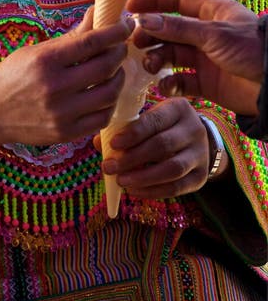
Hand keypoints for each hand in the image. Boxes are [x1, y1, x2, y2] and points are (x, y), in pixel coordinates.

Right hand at [0, 13, 133, 172]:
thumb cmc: (13, 75)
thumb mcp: (37, 51)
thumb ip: (71, 37)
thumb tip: (97, 13)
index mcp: (45, 60)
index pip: (91, 42)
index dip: (115, 32)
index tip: (126, 24)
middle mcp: (54, 87)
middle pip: (105, 67)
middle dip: (120, 52)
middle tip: (122, 46)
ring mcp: (61, 113)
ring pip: (109, 94)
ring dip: (118, 78)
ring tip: (115, 69)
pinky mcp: (66, 133)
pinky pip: (102, 118)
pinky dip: (109, 103)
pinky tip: (106, 93)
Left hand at [99, 98, 218, 198]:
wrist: (197, 141)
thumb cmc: (163, 126)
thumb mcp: (149, 119)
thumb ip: (125, 128)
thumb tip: (100, 143)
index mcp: (178, 108)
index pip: (155, 120)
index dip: (133, 133)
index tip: (112, 144)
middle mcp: (194, 129)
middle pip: (162, 145)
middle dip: (132, 158)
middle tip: (109, 167)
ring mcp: (200, 154)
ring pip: (172, 169)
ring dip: (143, 177)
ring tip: (121, 181)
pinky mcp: (201, 177)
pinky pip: (177, 188)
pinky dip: (153, 191)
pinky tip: (134, 190)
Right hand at [128, 0, 262, 114]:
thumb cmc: (251, 49)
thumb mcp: (213, 34)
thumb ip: (177, 29)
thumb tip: (145, 21)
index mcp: (211, 12)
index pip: (176, 1)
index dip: (153, 2)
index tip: (130, 8)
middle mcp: (205, 33)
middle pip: (169, 30)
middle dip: (151, 35)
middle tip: (136, 44)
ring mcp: (204, 58)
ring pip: (171, 55)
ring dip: (157, 59)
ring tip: (150, 66)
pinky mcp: (206, 83)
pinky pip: (181, 81)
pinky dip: (170, 83)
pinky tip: (165, 85)